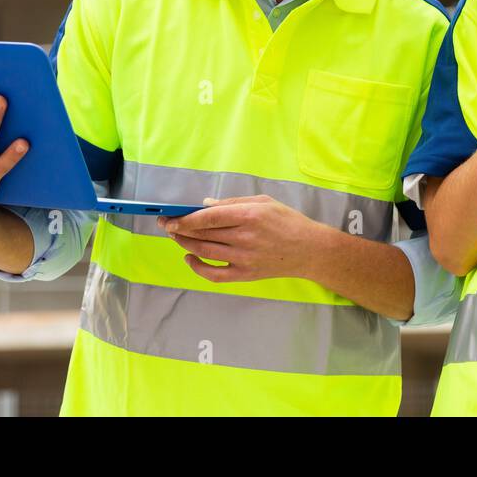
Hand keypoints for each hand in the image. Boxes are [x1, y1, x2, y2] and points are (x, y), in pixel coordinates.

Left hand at [157, 195, 326, 283]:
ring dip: (185, 245)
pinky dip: (198, 268)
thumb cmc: (287, 222)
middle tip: (167, 225)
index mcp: (249, 216)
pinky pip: (215, 275)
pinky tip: (190, 259)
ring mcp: (244, 258)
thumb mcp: (263, 202)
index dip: (186, 219)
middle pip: (203, 234)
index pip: (209, 217)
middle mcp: (244, 237)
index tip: (172, 218)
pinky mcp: (245, 275)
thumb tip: (205, 206)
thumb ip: (233, 203)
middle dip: (180, 230)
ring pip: (205, 252)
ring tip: (176, 238)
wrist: (308, 250)